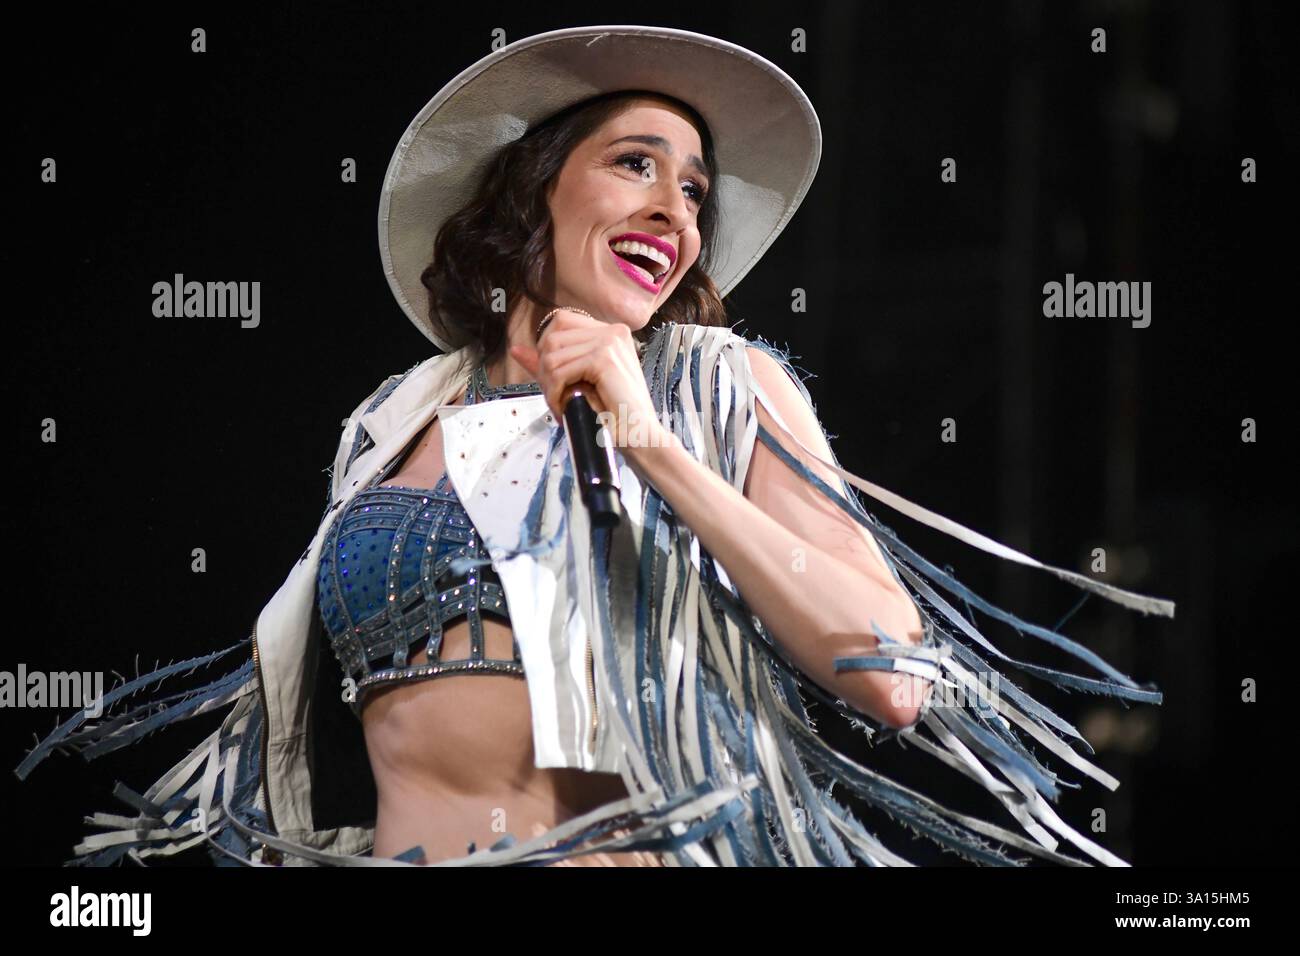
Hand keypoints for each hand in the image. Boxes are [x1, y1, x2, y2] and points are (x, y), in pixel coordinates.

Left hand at [510, 310, 668, 452]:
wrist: (640, 436)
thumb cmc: (614, 413)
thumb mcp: (578, 381)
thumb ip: (550, 363)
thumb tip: (517, 349)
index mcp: (611, 332)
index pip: (561, 321)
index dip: (547, 348)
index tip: (554, 377)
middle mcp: (613, 331)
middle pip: (552, 336)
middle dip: (544, 369)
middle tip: (554, 395)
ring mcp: (610, 343)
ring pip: (552, 355)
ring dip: (549, 385)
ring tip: (561, 404)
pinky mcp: (604, 359)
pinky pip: (560, 371)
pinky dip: (555, 393)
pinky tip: (564, 407)